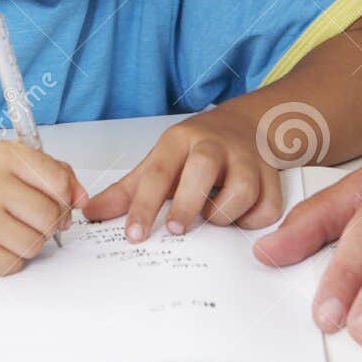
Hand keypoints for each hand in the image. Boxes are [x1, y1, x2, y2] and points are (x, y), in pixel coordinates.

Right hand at [0, 140, 89, 277]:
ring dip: (29, 241)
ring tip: (7, 227)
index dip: (66, 196)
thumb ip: (48, 171)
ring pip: (35, 245)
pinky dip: (9, 258)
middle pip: (50, 217)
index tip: (61, 201)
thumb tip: (81, 198)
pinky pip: (13, 266)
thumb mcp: (3, 158)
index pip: (58, 181)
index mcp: (1, 155)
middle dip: (48, 221)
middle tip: (30, 216)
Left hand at [83, 106, 284, 241]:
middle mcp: (214, 145)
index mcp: (180, 140)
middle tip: (174, 229)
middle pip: (203, 169)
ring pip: (241, 190)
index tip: (133, 234)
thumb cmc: (194, 151)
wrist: (245, 126)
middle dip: (187, 203)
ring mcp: (247, 159)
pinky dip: (253, 220)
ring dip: (223, 214)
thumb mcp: (158, 162)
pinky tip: (239, 219)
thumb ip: (126, 191)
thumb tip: (89, 215)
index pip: (158, 172)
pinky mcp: (272, 177)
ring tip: (210, 219)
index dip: (143, 204)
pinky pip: (268, 207)